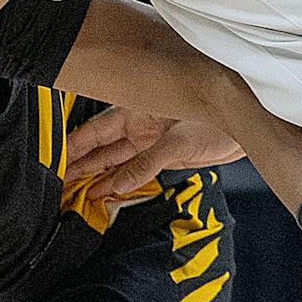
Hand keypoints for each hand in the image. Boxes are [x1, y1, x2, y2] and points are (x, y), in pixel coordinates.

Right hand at [65, 107, 245, 200]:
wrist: (245, 127)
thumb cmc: (216, 117)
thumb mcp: (176, 142)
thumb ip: (144, 164)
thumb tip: (117, 184)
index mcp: (134, 110)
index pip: (94, 130)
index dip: (73, 145)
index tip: (56, 160)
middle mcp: (138, 124)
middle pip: (100, 146)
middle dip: (79, 164)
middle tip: (58, 182)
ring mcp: (149, 140)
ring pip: (114, 160)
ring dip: (96, 176)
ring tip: (75, 192)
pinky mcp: (162, 155)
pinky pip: (134, 170)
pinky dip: (119, 182)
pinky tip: (104, 191)